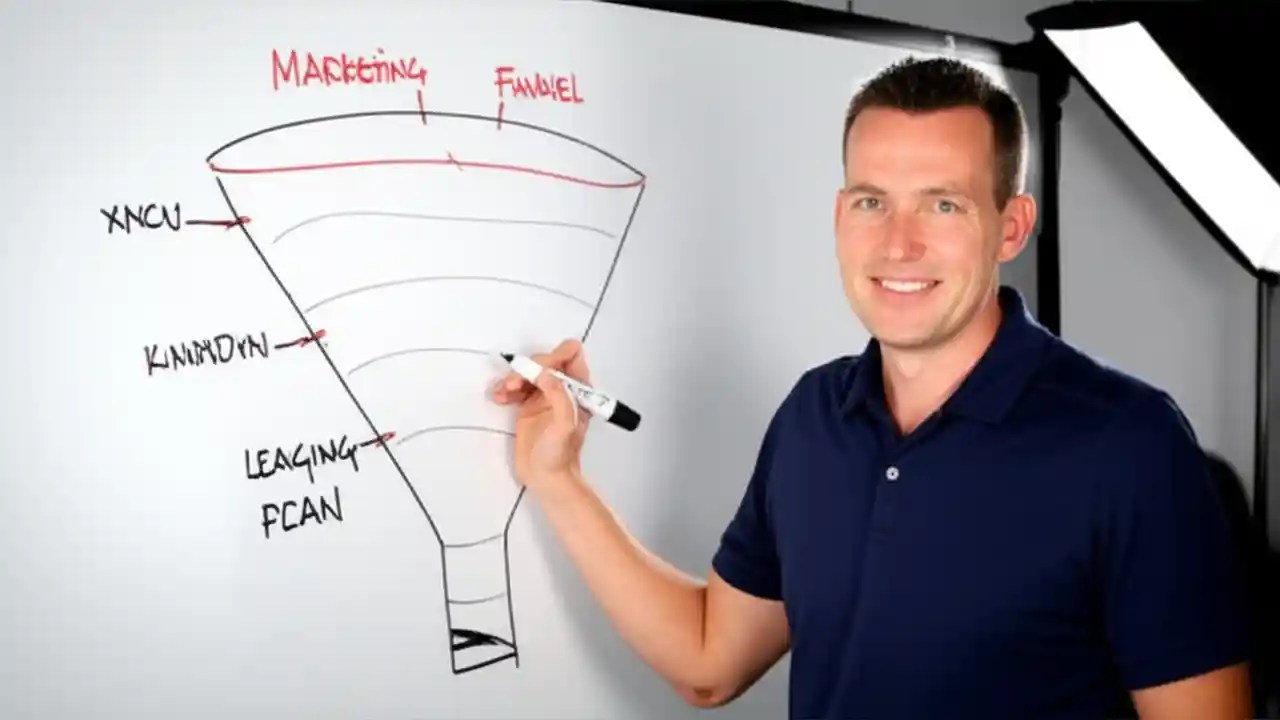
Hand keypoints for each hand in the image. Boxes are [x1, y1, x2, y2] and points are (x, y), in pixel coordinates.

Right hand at [489, 338, 591, 491]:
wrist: (546, 478)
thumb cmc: (559, 456)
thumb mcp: (564, 426)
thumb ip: (559, 396)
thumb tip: (546, 373)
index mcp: (578, 389)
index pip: (571, 355)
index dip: (554, 356)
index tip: (538, 371)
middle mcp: (562, 389)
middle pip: (545, 360)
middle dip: (528, 368)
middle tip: (515, 384)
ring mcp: (544, 396)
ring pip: (528, 371)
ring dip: (513, 376)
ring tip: (504, 392)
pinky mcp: (528, 405)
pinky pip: (516, 386)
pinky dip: (505, 387)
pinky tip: (499, 397)